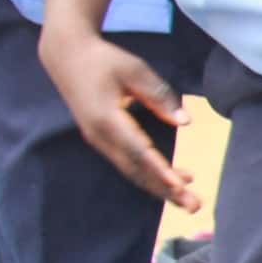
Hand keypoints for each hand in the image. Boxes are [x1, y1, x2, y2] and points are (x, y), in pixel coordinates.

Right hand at [37, 27, 195, 208]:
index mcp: (107, 118)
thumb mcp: (135, 70)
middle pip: (136, 169)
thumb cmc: (104, 60)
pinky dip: (149, 176)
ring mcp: (98, 140)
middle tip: (195, 206)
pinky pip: (128, 164)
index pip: (138, 150)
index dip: (160, 170)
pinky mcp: (101, 140)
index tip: (181, 186)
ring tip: (189, 202)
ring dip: (160, 188)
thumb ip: (160, 95)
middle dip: (166, 190)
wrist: (66, 56)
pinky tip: (172, 183)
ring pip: (132, 171)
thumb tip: (185, 122)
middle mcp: (100, 136)